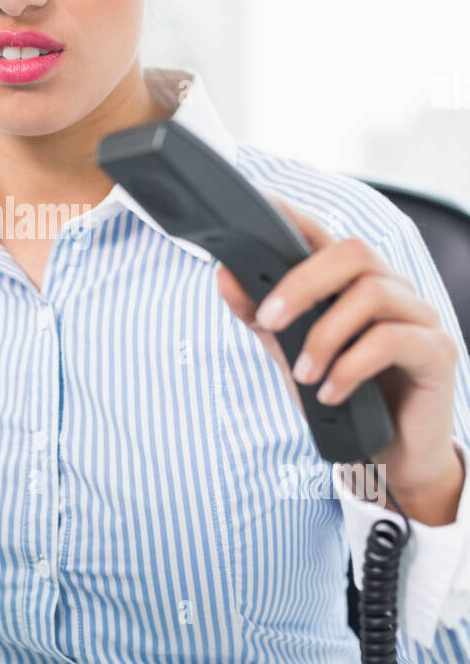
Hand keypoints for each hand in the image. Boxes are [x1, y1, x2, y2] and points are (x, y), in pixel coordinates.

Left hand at [215, 194, 464, 525]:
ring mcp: (419, 316)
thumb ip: (263, 318)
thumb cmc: (345, 396)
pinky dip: (350, 366)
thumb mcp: (292, 355)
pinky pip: (391, 340)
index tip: (258, 208)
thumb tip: (226, 276)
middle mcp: (391, 288)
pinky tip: (330, 393)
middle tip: (269, 320)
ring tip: (304, 374)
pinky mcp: (437, 351)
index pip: (324, 236)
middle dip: (302, 282)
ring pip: (371, 294)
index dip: (293, 217)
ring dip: (325, 335)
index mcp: (354, 282)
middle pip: (352, 252)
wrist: (390, 456)